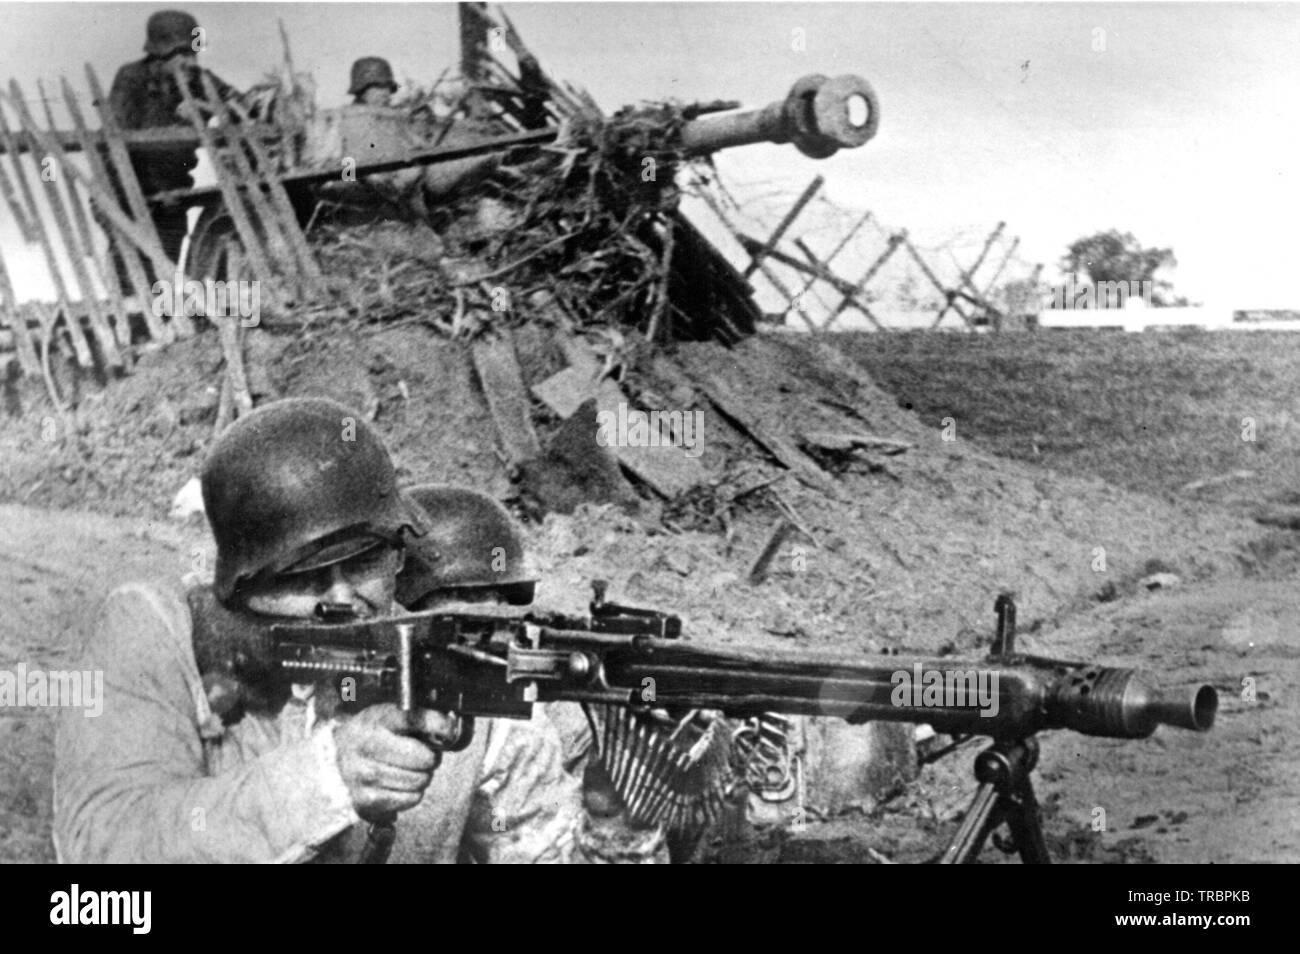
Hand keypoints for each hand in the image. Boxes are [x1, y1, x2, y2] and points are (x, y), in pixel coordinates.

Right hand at [332, 705, 458, 821]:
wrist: (337, 758)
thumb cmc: (373, 735)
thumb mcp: (391, 716)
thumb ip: (421, 718)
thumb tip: (449, 729)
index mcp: (377, 719)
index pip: (412, 718)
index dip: (437, 723)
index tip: (448, 730)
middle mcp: (367, 745)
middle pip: (424, 758)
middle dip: (430, 757)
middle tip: (424, 755)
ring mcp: (365, 774)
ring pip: (420, 780)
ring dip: (422, 776)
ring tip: (409, 769)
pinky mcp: (366, 799)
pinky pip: (411, 798)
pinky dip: (413, 793)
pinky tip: (400, 783)